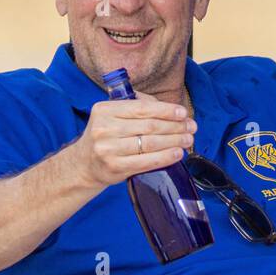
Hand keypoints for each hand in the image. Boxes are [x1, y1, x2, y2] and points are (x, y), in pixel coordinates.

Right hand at [75, 93, 196, 189]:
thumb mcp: (112, 117)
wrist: (84, 164)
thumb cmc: (106, 137)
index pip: (141, 107)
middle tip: (191, 127)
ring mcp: (108, 149)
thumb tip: (168, 108)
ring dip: (174, 141)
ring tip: (188, 139)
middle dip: (175, 126)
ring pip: (150, 143)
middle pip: (149, 125)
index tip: (182, 112)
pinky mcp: (115, 167)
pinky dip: (165, 157)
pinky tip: (177, 154)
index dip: (165, 110)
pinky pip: (146, 161)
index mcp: (105, 110)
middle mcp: (104, 128)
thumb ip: (136, 107)